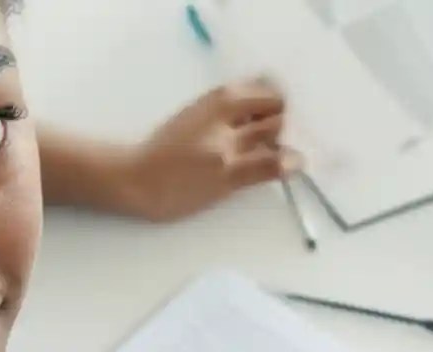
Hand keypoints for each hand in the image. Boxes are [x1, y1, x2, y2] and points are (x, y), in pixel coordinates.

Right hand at [123, 78, 300, 221]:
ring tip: (283, 150)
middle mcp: (226, 119)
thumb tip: (261, 104)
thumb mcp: (194, 116)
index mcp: (216, 99)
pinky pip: (269, 167)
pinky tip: (295, 164)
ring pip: (275, 136)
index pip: (265, 90)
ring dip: (284, 142)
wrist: (137, 180)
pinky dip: (287, 164)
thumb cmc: (162, 149)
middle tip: (279, 134)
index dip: (277, 100)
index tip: (277, 110)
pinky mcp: (229, 176)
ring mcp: (229, 148)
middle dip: (283, 121)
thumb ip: (225, 110)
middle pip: (276, 112)